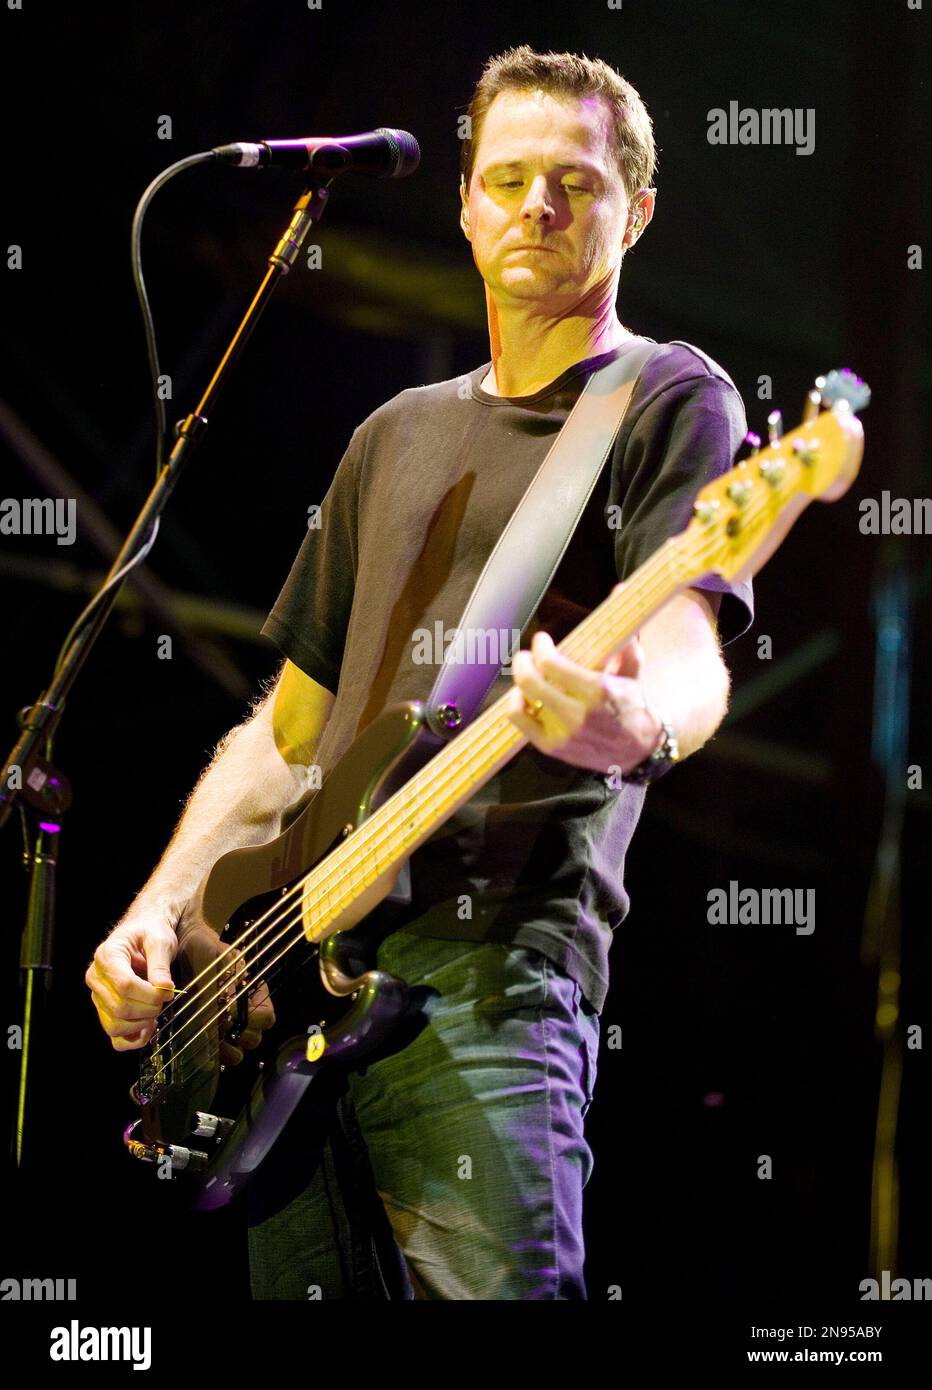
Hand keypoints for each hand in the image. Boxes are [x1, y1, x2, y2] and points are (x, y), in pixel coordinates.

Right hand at [85, 910, 179, 1051]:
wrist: (143, 930)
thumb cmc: (150, 932)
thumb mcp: (160, 940)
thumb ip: (161, 964)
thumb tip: (163, 988)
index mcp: (107, 956)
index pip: (124, 985)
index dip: (150, 994)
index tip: (168, 991)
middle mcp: (96, 978)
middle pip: (119, 1008)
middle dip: (149, 1009)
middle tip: (166, 999)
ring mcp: (98, 996)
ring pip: (114, 1025)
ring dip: (141, 1025)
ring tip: (157, 1011)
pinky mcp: (105, 1009)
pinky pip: (114, 1037)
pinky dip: (133, 1039)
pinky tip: (148, 1027)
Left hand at [506, 628, 662, 773]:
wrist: (638, 751)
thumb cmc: (633, 707)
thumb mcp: (632, 671)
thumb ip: (621, 633)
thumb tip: (618, 592)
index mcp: (598, 691)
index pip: (551, 663)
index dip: (541, 646)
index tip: (542, 640)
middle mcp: (577, 714)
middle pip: (530, 681)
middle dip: (523, 661)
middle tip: (527, 656)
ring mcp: (562, 733)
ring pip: (520, 700)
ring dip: (522, 682)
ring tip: (529, 675)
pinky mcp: (552, 746)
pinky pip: (519, 720)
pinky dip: (516, 704)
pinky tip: (526, 697)